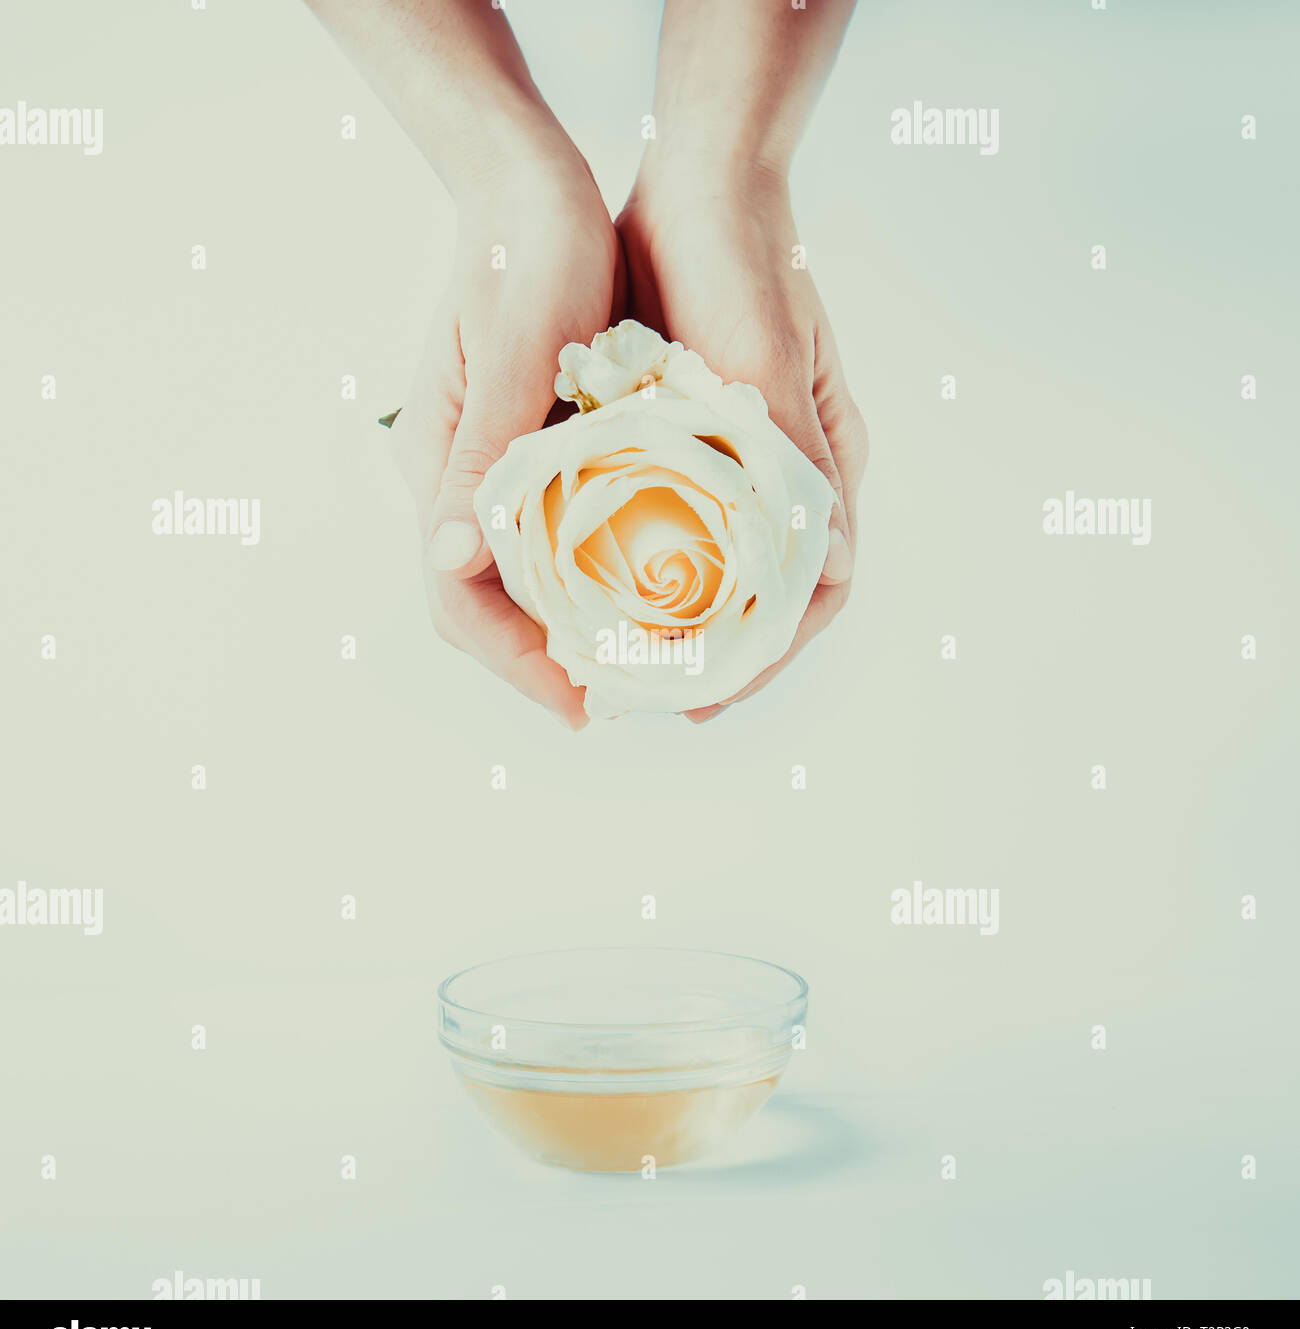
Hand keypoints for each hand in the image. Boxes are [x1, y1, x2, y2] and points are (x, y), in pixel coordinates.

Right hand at [389, 157, 618, 729]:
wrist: (526, 183)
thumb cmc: (525, 251)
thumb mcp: (517, 349)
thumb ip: (486, 453)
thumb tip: (452, 560)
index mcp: (441, 460)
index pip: (457, 595)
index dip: (514, 662)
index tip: (580, 706)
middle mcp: (454, 475)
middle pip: (480, 601)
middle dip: (541, 661)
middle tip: (616, 700)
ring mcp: (484, 464)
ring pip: (511, 576)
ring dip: (564, 628)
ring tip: (633, 664)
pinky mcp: (521, 447)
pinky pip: (542, 535)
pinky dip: (583, 578)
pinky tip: (635, 590)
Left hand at [616, 159, 867, 720]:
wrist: (697, 178)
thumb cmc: (746, 259)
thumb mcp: (769, 357)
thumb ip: (793, 456)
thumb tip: (828, 568)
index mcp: (823, 466)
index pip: (814, 590)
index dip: (765, 656)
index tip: (703, 698)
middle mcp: (782, 475)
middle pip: (759, 593)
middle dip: (706, 654)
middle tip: (641, 696)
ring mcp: (734, 461)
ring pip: (709, 566)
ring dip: (665, 618)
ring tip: (608, 659)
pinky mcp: (684, 440)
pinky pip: (662, 520)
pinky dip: (629, 560)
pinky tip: (584, 583)